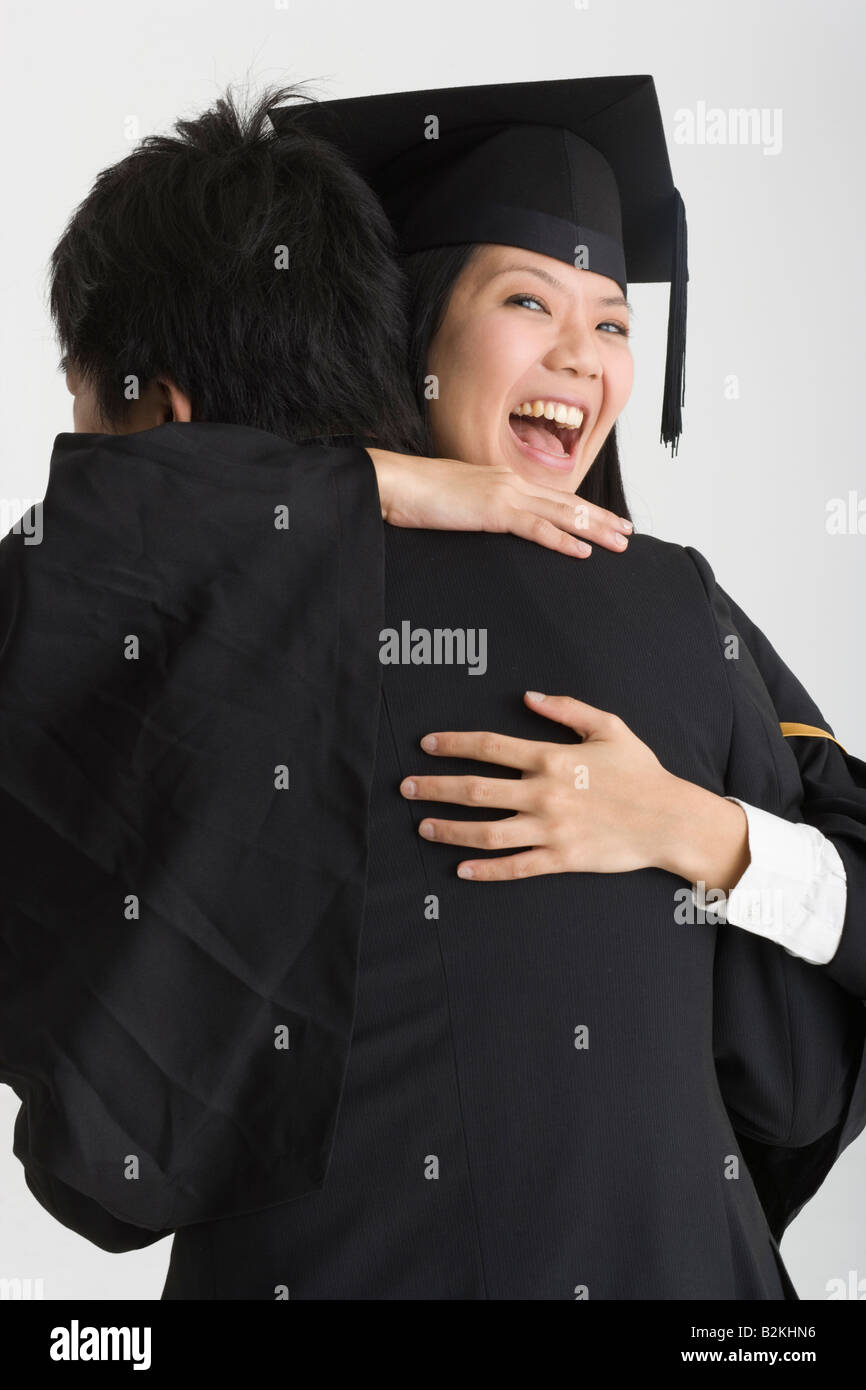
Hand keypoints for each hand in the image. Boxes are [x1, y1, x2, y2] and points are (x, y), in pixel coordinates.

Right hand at [366, 448, 631, 557]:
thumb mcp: (458, 502)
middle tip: (628, 533)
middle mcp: (511, 482)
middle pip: (567, 503)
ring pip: (561, 514)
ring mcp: (505, 495)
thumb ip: (481, 509)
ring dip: (594, 529)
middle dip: (601, 518)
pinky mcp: (493, 511)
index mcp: (504, 480)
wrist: (396, 483)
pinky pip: (536, 528)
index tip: (606, 520)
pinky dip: (562, 540)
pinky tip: (582, 552)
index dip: (584, 509)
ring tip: (619, 543)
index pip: (553, 497)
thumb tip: (492, 522)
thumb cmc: (418, 495)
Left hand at [399, 691, 675, 879]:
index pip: (489, 747)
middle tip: (406, 787)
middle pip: (476, 790)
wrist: (669, 818)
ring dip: (449, 829)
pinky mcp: (561, 859)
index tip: (426, 745)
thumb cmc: (640, 771)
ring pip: (486, 832)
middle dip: (435, 788)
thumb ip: (566, 709)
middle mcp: (544, 793)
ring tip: (422, 826)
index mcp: (551, 758)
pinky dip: (485, 869)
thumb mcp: (608, 727)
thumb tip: (528, 696)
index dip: (453, 744)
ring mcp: (550, 829)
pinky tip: (460, 869)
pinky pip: (515, 866)